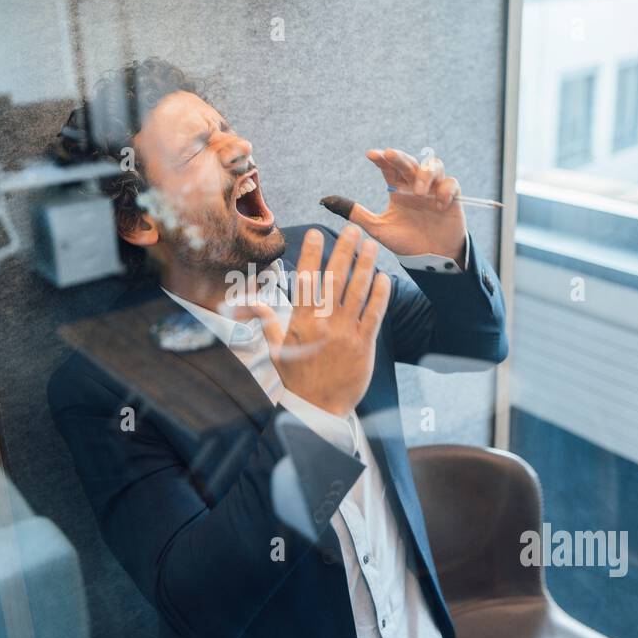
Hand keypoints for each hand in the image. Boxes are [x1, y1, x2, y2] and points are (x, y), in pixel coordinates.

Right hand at [240, 225, 389, 417]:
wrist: (318, 408)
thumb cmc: (297, 379)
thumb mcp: (276, 350)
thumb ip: (269, 322)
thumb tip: (252, 303)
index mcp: (301, 321)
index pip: (307, 280)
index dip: (313, 254)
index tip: (318, 233)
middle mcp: (324, 323)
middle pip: (336, 279)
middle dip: (345, 251)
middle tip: (353, 230)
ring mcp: (346, 332)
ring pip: (358, 291)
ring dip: (366, 265)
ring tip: (372, 246)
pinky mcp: (364, 344)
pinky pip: (374, 314)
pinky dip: (380, 294)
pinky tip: (384, 277)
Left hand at [322, 148, 467, 262]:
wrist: (430, 260)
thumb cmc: (405, 243)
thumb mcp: (377, 229)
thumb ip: (356, 214)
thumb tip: (326, 201)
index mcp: (398, 189)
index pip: (389, 167)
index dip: (382, 158)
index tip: (370, 155)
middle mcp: (415, 185)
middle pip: (409, 161)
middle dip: (400, 157)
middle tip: (390, 155)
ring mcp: (434, 190)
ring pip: (434, 165)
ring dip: (425, 173)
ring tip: (418, 192)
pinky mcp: (452, 198)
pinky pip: (452, 184)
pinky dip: (445, 190)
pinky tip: (438, 204)